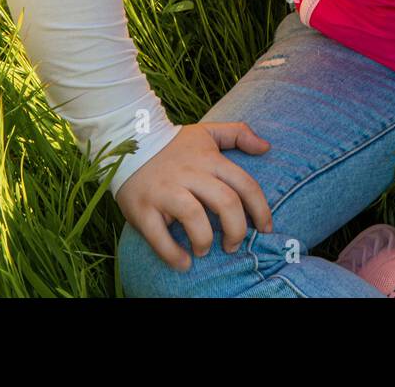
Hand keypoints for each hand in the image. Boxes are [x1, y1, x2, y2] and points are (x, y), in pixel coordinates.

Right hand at [116, 122, 274, 271]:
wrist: (127, 142)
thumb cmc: (173, 144)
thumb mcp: (207, 132)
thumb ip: (238, 134)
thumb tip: (266, 146)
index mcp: (209, 160)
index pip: (245, 185)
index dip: (261, 209)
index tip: (265, 228)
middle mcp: (190, 174)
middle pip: (225, 202)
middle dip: (237, 230)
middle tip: (234, 245)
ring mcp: (165, 191)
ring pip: (194, 217)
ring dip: (205, 241)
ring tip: (205, 250)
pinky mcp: (142, 207)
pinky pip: (159, 236)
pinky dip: (173, 254)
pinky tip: (184, 262)